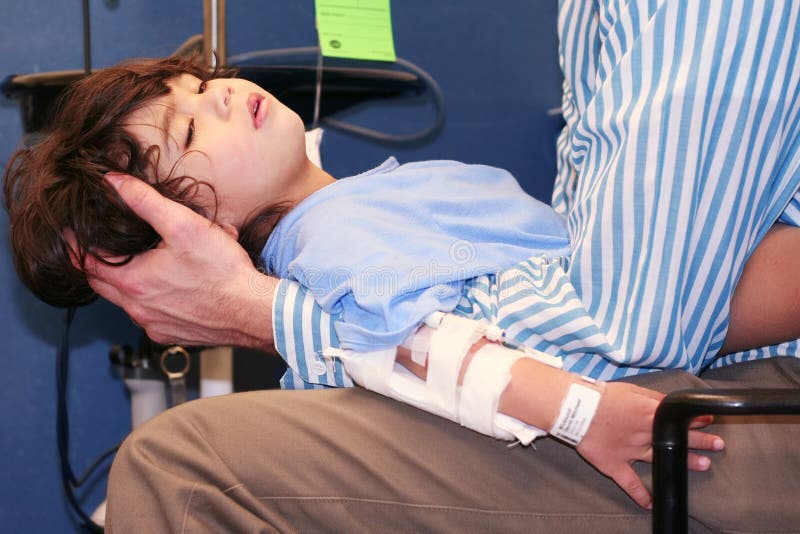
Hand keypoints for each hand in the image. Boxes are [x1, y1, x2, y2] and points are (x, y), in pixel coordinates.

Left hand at [82, 173, 277, 349]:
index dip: (74, 245)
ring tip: (141, 262)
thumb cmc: (223, 271)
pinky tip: (170, 287)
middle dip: (96, 264)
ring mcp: (153, 325)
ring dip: (127, 282)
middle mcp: (137, 308)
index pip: (84, 262)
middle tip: (96, 245)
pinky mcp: (170, 335)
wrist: (253, 311)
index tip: (70, 231)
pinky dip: (151, 300)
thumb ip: (145, 201)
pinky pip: (149, 316)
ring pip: (126, 301)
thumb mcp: (184, 225)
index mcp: (132, 281)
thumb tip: (114, 182)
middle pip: (100, 284)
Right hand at [576, 382, 723, 508]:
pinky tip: (649, 503)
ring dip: (683, 462)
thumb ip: (650, 397)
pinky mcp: (615, 465)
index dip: (694, 420)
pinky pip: (629, 482)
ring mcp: (631, 451)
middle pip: (677, 438)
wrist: (577, 408)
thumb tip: (667, 402)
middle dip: (701, 441)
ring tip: (704, 465)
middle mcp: (643, 434)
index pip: (676, 418)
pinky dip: (639, 494)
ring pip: (660, 458)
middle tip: (718, 444)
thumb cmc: (601, 395)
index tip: (708, 420)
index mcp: (647, 414)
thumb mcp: (630, 389)